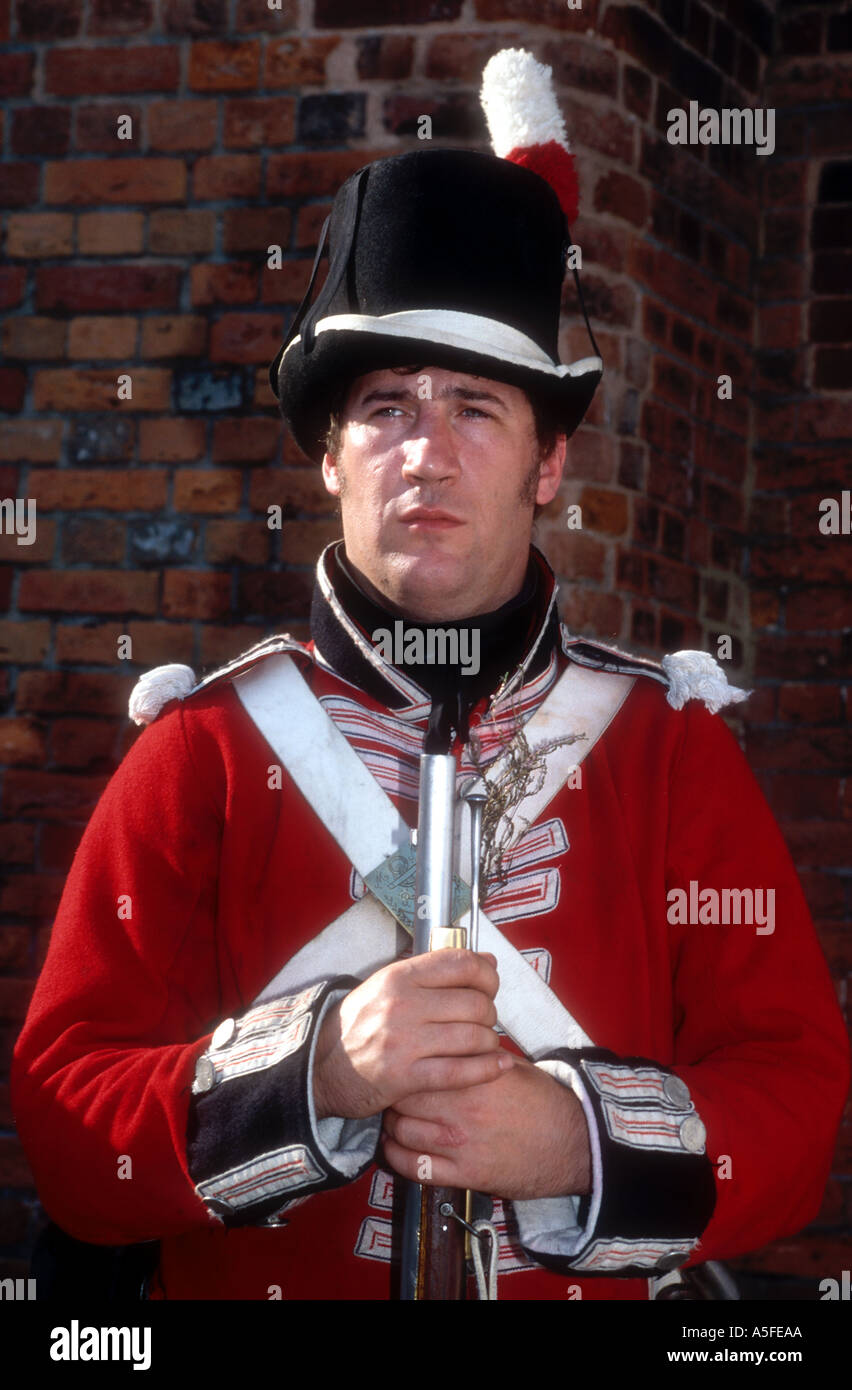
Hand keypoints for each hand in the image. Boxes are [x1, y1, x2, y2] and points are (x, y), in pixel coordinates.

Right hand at [313, 949, 512, 1120]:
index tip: (490, 985)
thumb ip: (435, 972)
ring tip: (483, 1043)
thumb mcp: (387, 985)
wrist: (320, 1067)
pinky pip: (460, 1071)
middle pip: (474, 1003)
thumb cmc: (357, 1026)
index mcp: (399, 977)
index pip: (461, 963)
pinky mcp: (406, 1077)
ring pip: (473, 1036)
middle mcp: (403, 1005)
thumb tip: (487, 962)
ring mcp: (405, 1042)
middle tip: (483, 1020)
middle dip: (489, 1013)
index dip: (487, 974)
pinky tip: (497, 1064)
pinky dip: (486, 1068)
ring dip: (488, 1041)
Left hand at [381, 1056, 590, 1200]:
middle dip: (394, 1094)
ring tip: (393, 1118)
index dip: (406, 1066)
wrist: (573, 1144)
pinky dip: (397, 1157)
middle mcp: (462, 1110)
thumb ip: (476, 1056)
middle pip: (403, 1098)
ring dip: (392, 1125)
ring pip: (403, 1132)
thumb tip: (448, 1037)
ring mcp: (461, 1146)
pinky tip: (395, 1147)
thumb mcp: (511, 1067)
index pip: (420, 1067)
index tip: (403, 1066)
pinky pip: (416, 1168)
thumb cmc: (543, 1102)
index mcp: (474, 1077)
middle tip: (392, 1092)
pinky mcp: (465, 1176)